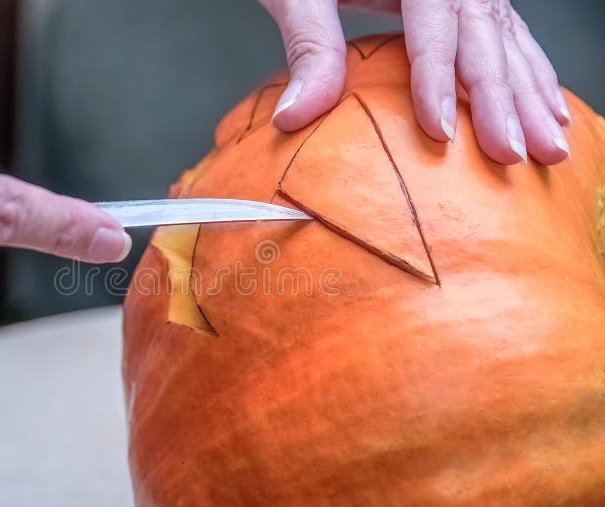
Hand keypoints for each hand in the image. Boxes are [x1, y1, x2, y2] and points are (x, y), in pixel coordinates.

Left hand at [260, 0, 569, 165]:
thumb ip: (308, 46)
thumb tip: (295, 116)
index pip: (435, 23)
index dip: (439, 78)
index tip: (440, 132)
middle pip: (484, 35)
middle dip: (501, 99)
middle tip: (510, 154)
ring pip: (508, 41)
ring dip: (529, 97)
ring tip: (547, 146)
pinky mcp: (471, 2)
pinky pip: (512, 37)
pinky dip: (531, 75)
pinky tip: (548, 110)